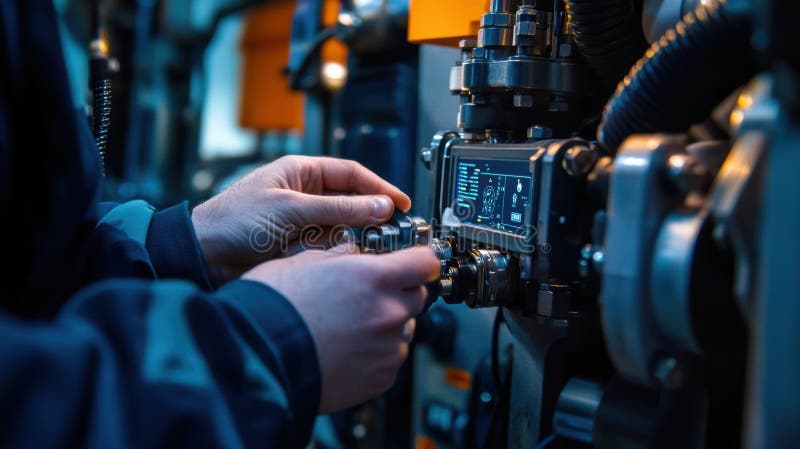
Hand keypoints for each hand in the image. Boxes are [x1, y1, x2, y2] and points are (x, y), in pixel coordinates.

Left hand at [192, 156, 411, 282]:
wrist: (203, 256)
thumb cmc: (233, 221)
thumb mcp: (290, 209)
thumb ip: (338, 208)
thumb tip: (379, 206)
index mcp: (301, 172)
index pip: (351, 174)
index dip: (379, 188)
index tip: (401, 203)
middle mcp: (305, 194)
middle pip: (351, 201)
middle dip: (370, 216)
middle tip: (394, 230)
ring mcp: (303, 222)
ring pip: (343, 228)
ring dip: (354, 238)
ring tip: (368, 248)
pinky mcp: (299, 247)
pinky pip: (328, 248)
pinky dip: (337, 254)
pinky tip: (342, 260)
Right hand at [242, 245, 439, 412]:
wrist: (256, 357)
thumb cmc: (272, 308)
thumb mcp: (304, 260)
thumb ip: (340, 255)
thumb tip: (352, 251)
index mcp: (375, 278)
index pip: (425, 262)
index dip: (420, 259)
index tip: (416, 261)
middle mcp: (389, 312)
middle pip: (417, 296)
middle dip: (399, 291)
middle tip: (369, 294)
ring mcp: (387, 349)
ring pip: (403, 329)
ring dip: (386, 325)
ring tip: (348, 326)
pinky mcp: (380, 378)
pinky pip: (389, 359)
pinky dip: (375, 353)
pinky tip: (346, 348)